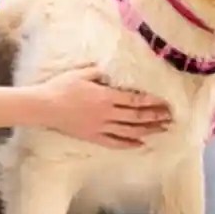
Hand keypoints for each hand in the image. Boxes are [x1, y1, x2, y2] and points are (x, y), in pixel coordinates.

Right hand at [36, 65, 172, 147]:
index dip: (152, 102)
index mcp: (106, 96)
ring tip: (163, 130)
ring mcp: (100, 128)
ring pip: (129, 131)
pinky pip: (114, 143)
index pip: (135, 100)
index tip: (166, 103)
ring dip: (148, 131)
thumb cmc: (61, 87)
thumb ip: (99, 72)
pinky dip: (129, 144)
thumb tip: (112, 69)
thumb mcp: (82, 73)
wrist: (43, 107)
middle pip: (136, 117)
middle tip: (171, 117)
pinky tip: (141, 144)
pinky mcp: (93, 137)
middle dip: (155, 117)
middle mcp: (106, 114)